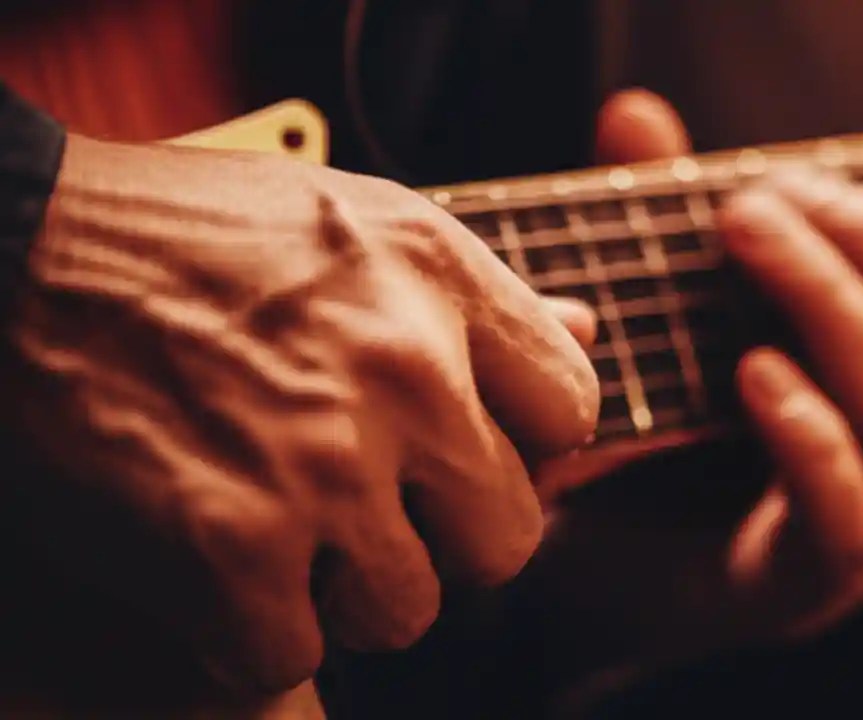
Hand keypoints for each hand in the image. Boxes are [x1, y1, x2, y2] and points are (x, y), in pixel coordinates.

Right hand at [0, 135, 598, 692]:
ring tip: (278, 529)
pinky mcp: (232, 546)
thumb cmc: (181, 235)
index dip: (524, 447)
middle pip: (510, 537)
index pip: (573, 413)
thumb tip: (587, 334)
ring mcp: (323, 464)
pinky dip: (244, 629)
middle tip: (368, 508)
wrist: (7, 249)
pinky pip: (289, 654)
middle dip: (442, 540)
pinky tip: (206, 560)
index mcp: (442, 280)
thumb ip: (480, 294)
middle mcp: (404, 371)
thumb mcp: (355, 222)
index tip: (463, 452)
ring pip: (407, 612)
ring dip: (344, 593)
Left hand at [530, 90, 862, 677]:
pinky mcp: (807, 584)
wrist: (578, 577)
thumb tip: (632, 114)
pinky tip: (751, 371)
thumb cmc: (638, 439)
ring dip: (832, 303)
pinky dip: (810, 430)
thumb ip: (665, 226)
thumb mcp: (669, 316)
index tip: (820, 183)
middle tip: (763, 200)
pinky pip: (848, 513)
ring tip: (746, 236)